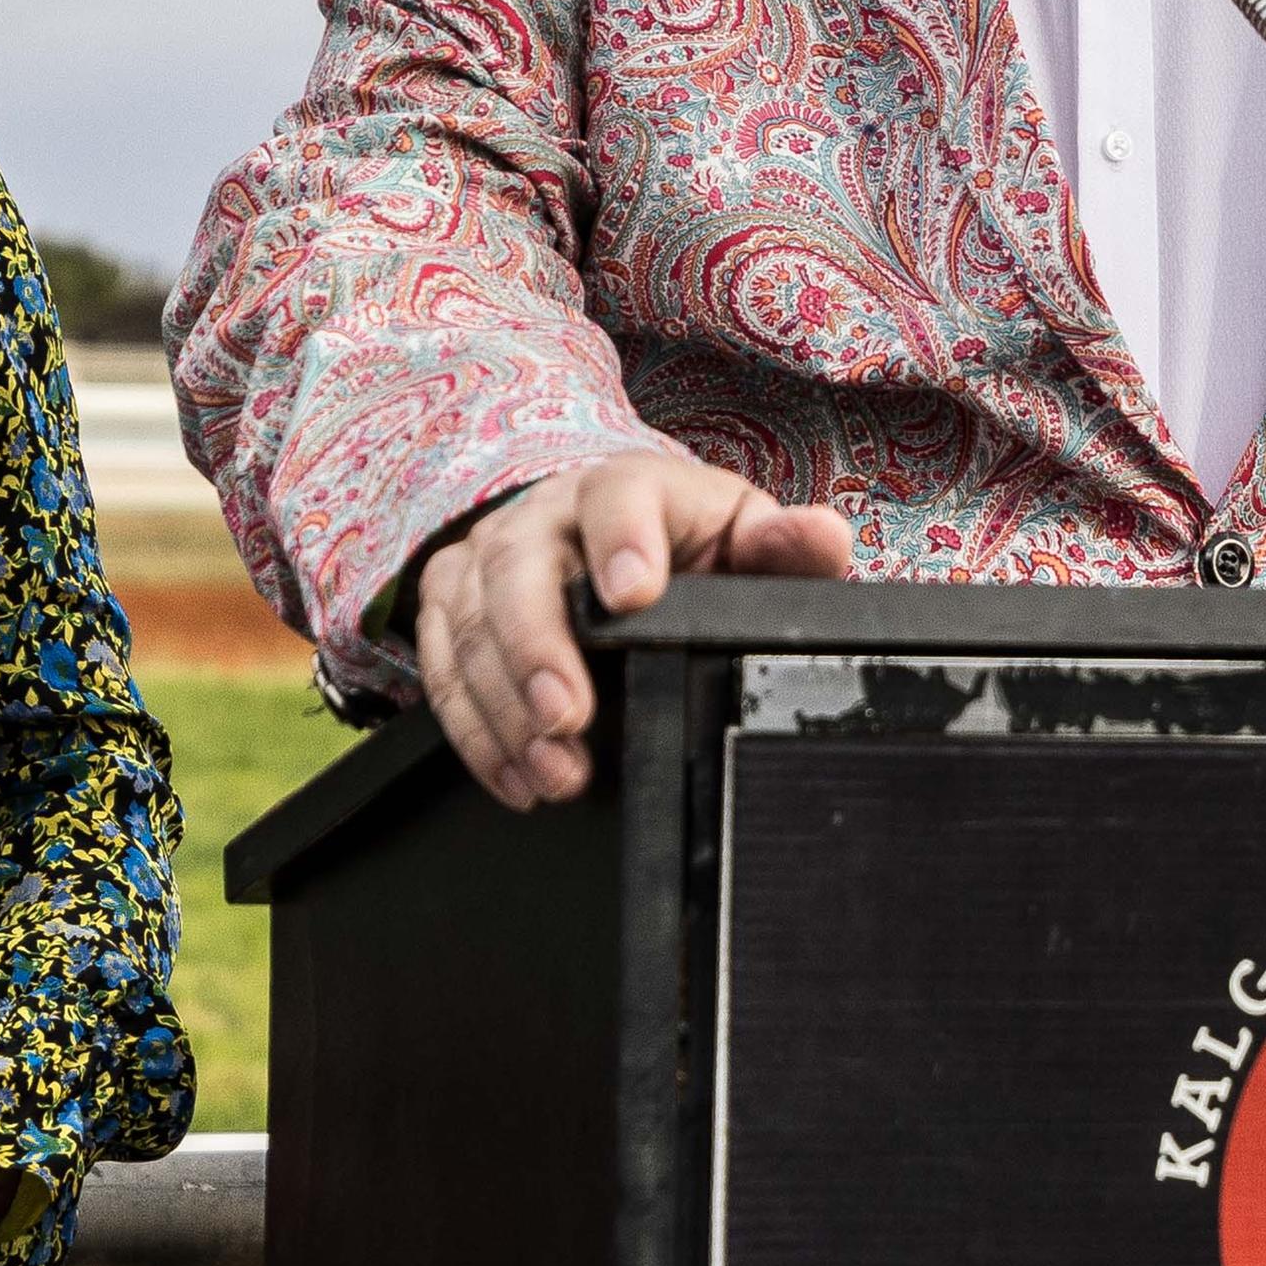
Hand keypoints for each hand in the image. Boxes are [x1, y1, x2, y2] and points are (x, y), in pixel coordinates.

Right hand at [416, 451, 855, 808]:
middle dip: (537, 646)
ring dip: (504, 707)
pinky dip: (473, 729)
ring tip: (553, 775)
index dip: (622, 540)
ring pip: (474, 622)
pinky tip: (515, 778)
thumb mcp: (745, 543)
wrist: (618, 542)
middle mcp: (549, 513)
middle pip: (521, 566)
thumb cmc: (693, 548)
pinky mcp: (454, 597)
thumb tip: (823, 536)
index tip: (632, 597)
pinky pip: (442, 661)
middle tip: (568, 717)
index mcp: (631, 487)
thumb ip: (786, 549)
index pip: (618, 496)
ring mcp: (492, 553)